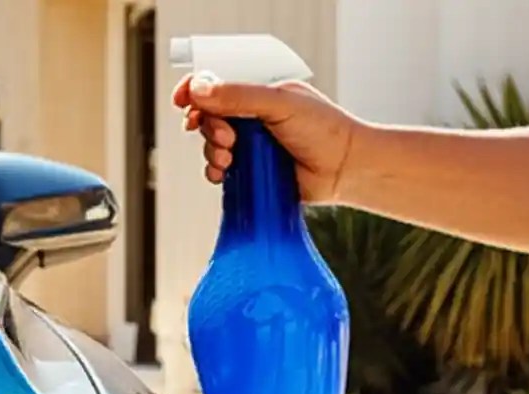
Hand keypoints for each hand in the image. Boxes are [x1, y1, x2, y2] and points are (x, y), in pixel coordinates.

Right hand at [172, 72, 360, 203]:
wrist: (345, 170)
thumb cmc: (324, 130)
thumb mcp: (279, 103)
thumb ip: (238, 96)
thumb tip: (199, 89)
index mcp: (259, 93)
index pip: (217, 85)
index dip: (195, 90)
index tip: (182, 100)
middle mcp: (252, 117)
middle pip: (208, 116)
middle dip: (209, 127)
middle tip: (229, 138)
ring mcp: (250, 145)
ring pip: (211, 144)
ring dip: (212, 151)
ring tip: (230, 158)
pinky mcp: (250, 171)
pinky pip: (219, 169)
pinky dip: (215, 171)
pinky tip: (224, 173)